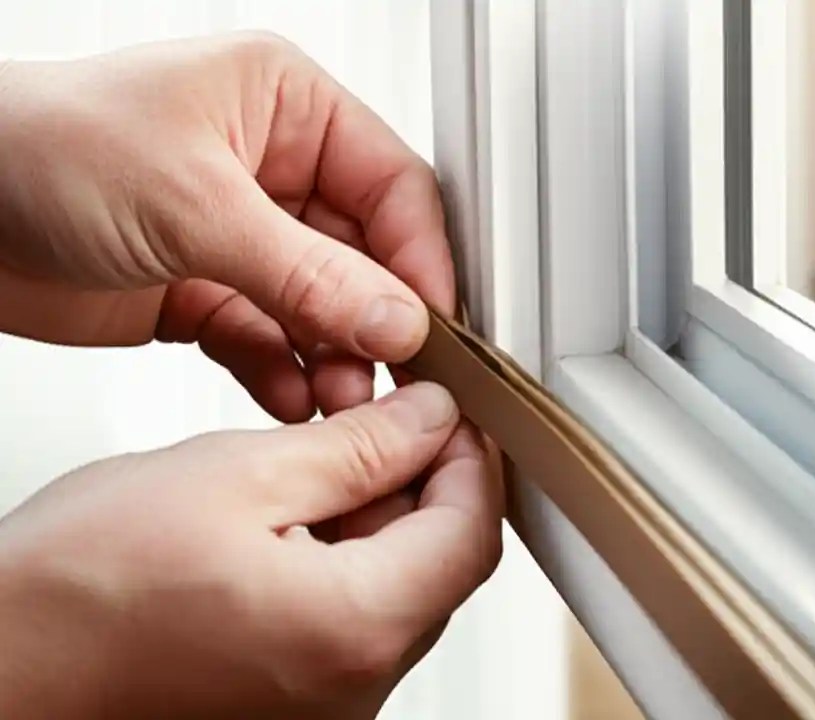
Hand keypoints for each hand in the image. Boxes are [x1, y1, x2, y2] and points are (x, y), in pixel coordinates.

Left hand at [0, 33, 452, 419]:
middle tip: (392, 374)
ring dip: (335, 356)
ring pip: (324, 306)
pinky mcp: (207, 292)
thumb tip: (397, 319)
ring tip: (339, 396)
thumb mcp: (193, 204)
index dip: (421, 259)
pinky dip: (284, 374)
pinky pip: (271, 339)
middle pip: (367, 255)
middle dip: (377, 320)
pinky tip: (292, 398)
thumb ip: (307, 272)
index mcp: (285, 107)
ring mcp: (240, 234)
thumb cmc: (37, 147)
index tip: (431, 325)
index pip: (394, 186)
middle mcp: (271, 168)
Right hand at [0, 383, 502, 719]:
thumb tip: (430, 420)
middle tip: (389, 420)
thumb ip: (357, 447)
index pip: (470, 532)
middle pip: (442, 567)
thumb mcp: (234, 476)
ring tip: (327, 461)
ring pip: (400, 594)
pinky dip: (348, 564)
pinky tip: (297, 519)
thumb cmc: (75, 594)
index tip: (451, 410)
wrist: (2, 675)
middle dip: (429, 484)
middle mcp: (353, 687)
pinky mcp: (293, 710)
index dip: (471, 457)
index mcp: (352, 628)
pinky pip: (354, 627)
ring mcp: (325, 709)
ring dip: (385, 521)